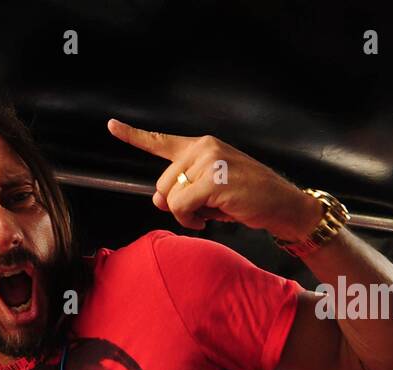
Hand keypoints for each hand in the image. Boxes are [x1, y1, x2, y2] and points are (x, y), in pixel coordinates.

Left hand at [106, 120, 319, 238]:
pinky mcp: (213, 180)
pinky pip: (181, 206)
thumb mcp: (209, 191)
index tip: (111, 125)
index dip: (133, 135)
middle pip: (162, 183)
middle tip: (201, 210)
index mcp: (201, 146)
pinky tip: (209, 220)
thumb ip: (180, 190)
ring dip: (185, 214)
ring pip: (170, 197)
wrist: (281, 204)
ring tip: (210, 213)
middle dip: (176, 203)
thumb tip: (157, 200)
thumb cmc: (246, 198)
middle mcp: (204, 148)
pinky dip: (190, 220)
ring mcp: (210, 161)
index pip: (161, 141)